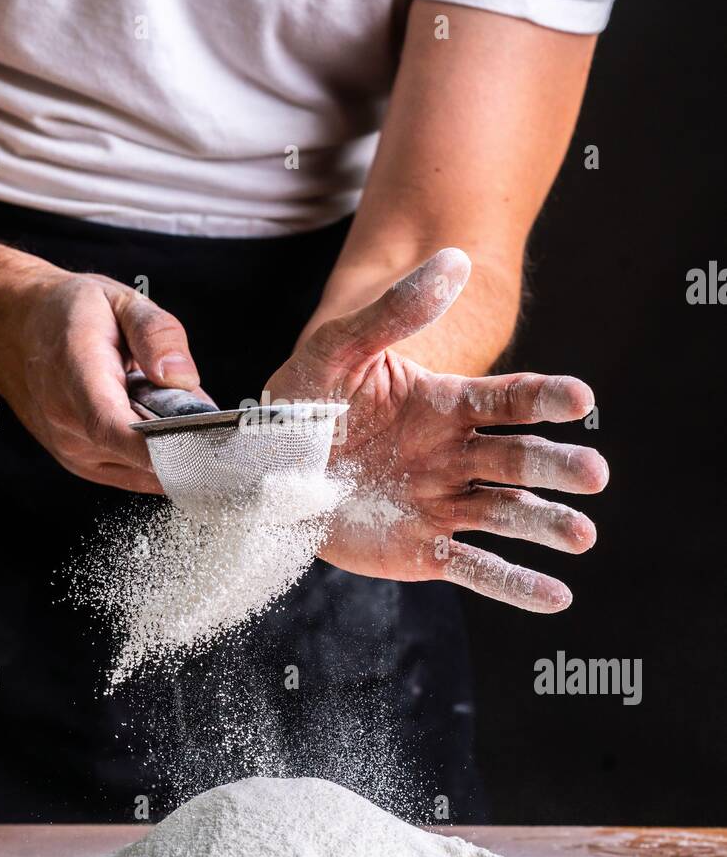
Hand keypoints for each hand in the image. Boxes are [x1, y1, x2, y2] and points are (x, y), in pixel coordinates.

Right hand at [0, 269, 211, 491]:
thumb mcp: (119, 300)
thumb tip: (182, 376)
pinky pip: (134, 474)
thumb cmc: (65, 314)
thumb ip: (157, 333)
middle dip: (185, 440)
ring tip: (161, 406)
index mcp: (78, 375)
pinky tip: (154, 425)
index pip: (117, 428)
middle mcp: (67, 423)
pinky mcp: (81, 465)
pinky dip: (157, 457)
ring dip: (169, 447)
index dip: (164, 445)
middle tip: (203, 411)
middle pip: (141, 454)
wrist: (13, 330)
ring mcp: (72, 450)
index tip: (207, 445)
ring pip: (143, 468)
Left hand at [265, 249, 607, 611]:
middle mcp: (454, 455)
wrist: (264, 466)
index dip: (545, 399)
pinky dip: (513, 585)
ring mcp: (442, 504)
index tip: (580, 399)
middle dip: (557, 467)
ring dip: (545, 525)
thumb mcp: (338, 348)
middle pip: (517, 459)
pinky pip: (474, 567)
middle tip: (593, 475)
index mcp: (444, 405)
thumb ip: (394, 312)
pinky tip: (555, 597)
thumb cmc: (303, 400)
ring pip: (505, 514)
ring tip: (580, 536)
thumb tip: (452, 259)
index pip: (507, 400)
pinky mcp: (423, 549)